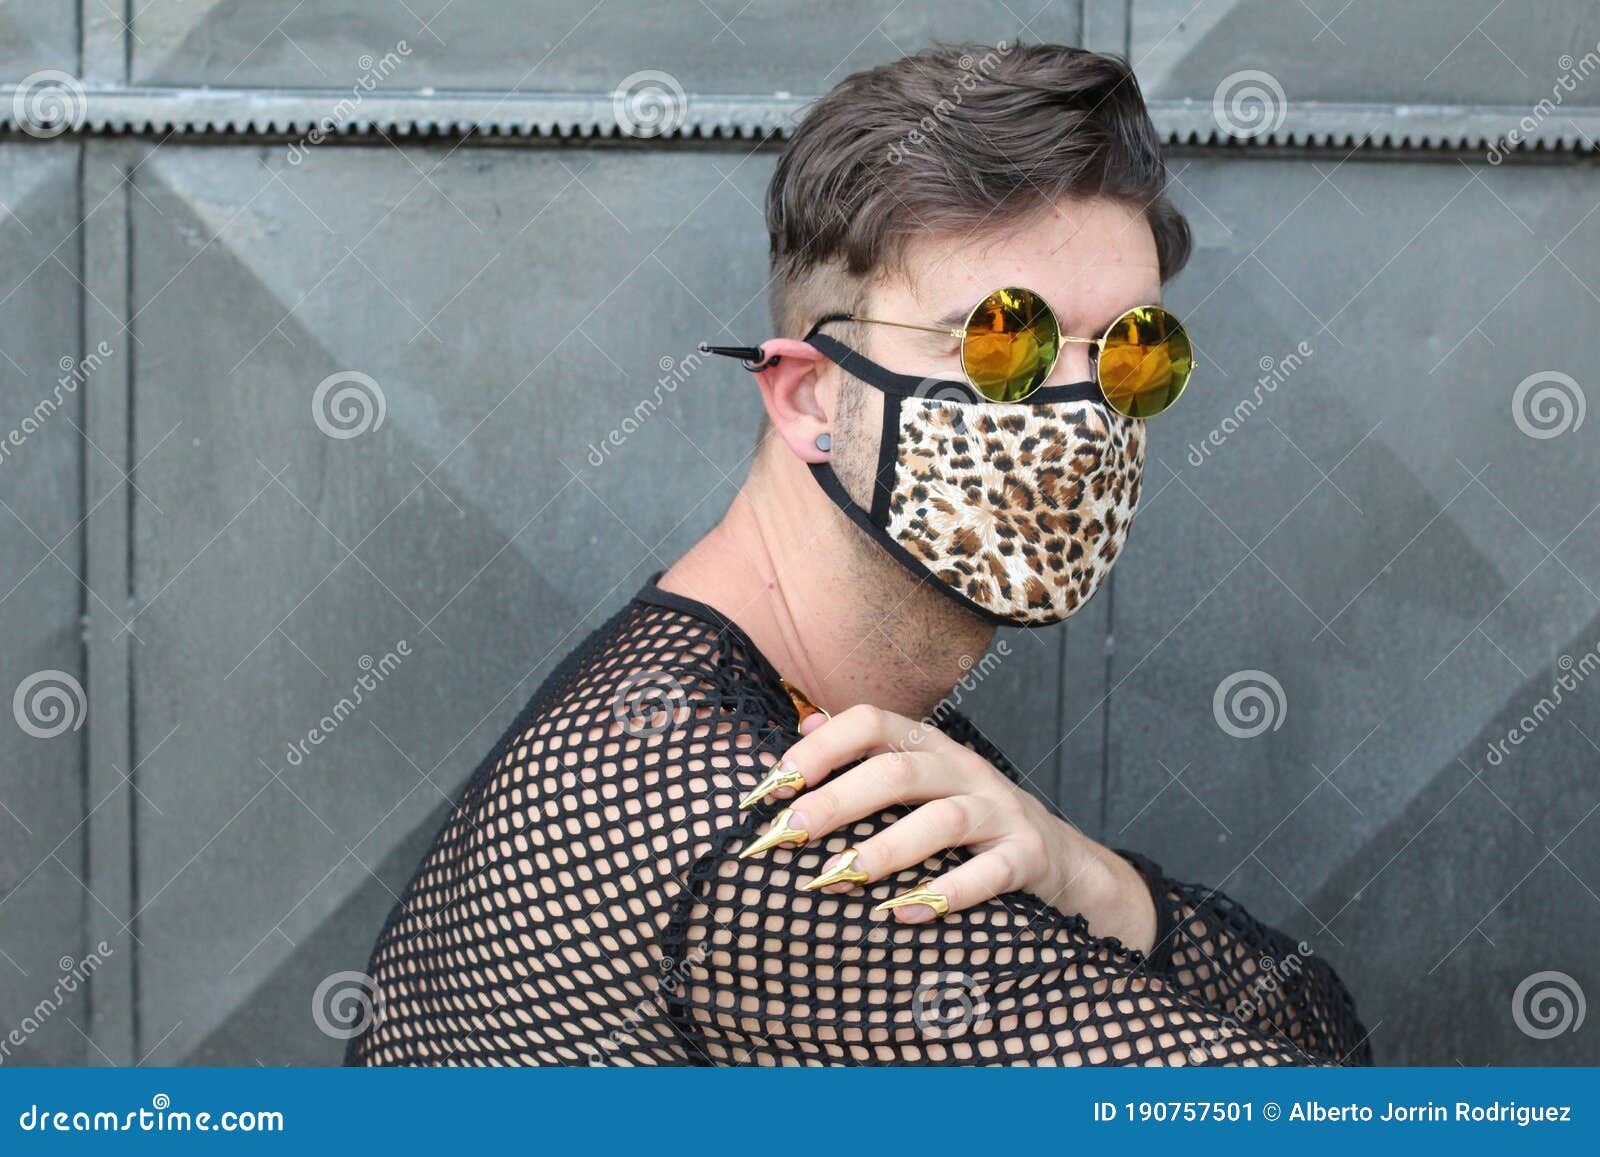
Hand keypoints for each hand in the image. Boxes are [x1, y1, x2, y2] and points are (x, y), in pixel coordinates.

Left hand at [738, 703, 1156, 950]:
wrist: (1061, 860)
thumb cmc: (968, 821)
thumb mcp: (922, 779)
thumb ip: (867, 755)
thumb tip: (805, 722)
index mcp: (929, 746)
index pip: (872, 722)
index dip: (822, 747)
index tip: (774, 785)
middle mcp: (964, 770)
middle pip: (897, 773)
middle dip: (836, 803)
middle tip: (786, 836)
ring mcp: (1000, 811)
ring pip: (940, 821)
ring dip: (885, 850)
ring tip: (840, 877)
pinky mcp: (1028, 856)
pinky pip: (989, 874)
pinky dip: (947, 894)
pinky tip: (905, 913)